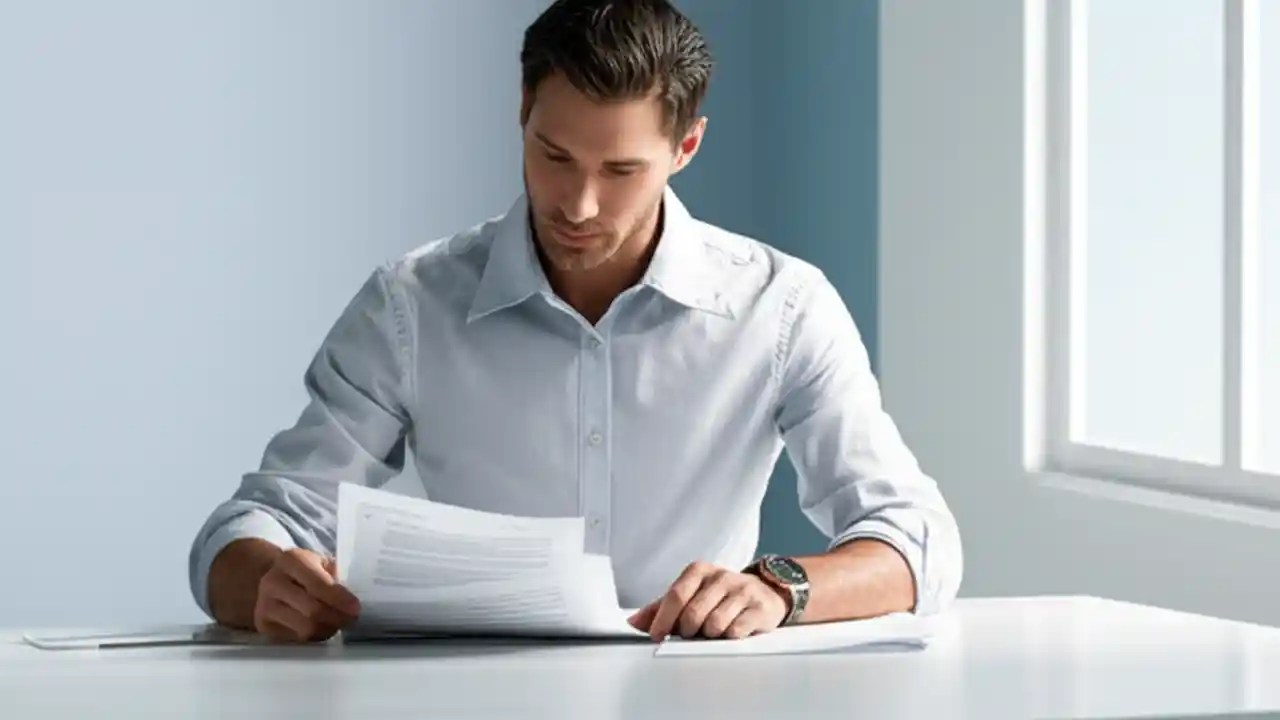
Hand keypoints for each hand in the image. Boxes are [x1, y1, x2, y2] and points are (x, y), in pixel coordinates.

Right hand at [254, 548, 361, 641]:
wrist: (272, 580)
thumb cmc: (306, 571)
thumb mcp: (320, 563)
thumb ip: (337, 576)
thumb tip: (357, 599)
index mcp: (291, 560)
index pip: (319, 584)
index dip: (340, 599)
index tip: (356, 608)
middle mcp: (273, 582)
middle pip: (313, 610)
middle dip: (338, 618)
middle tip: (352, 620)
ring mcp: (265, 605)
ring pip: (305, 628)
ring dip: (328, 629)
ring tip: (338, 624)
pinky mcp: (263, 626)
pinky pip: (297, 639)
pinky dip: (315, 636)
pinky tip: (322, 628)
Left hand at [626, 561, 787, 641]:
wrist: (764, 592)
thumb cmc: (720, 596)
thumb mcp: (691, 595)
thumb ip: (661, 608)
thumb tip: (633, 622)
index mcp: (699, 571)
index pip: (675, 595)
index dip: (663, 620)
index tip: (657, 636)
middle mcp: (721, 576)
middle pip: (693, 614)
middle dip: (688, 631)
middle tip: (691, 634)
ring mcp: (742, 590)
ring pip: (714, 624)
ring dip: (709, 636)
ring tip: (713, 630)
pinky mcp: (759, 607)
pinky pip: (735, 631)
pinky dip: (728, 637)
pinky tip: (731, 631)